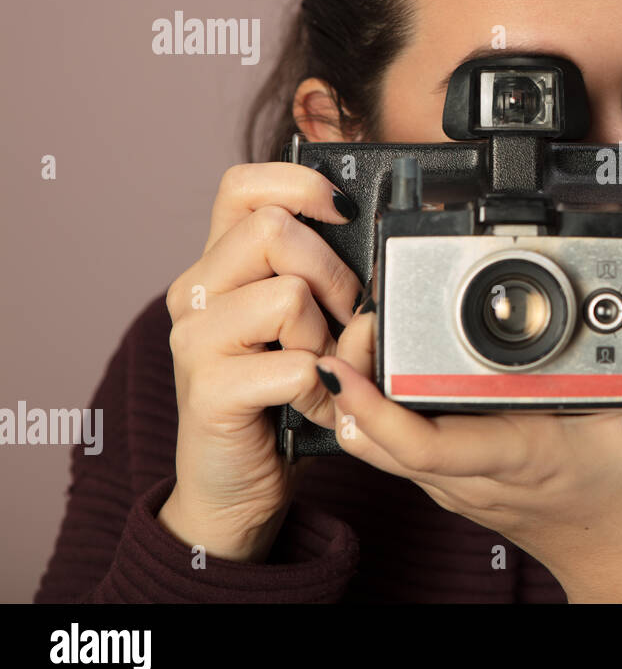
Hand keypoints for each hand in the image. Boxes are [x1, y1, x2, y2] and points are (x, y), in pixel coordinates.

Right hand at [157, 162, 366, 562]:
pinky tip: (316, 405)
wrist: (234, 485)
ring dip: (328, 337)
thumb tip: (380, 252)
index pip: (244, 185)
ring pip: (289, 295)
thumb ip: (325, 280)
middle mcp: (195, 292)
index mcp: (218, 264)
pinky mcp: (209, 390)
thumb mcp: (305, 325)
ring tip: (325, 368)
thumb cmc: (278, 396)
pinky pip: (295, 365)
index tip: (345, 214)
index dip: (301, 184)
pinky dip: (323, 389)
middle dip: (334, 275)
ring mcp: (195, 340)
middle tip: (344, 321)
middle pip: (274, 230)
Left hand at [315, 249, 621, 601]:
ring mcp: (459, 485)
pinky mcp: (452, 484)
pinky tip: (369, 371)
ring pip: (377, 451)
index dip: (377, 408)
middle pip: (381, 441)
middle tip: (356, 319)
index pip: (432, 443)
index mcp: (523, 454)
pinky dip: (369, 415)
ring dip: (353, 399)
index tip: (345, 364)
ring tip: (357, 335)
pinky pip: (393, 453)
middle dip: (351, 382)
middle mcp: (479, 474)